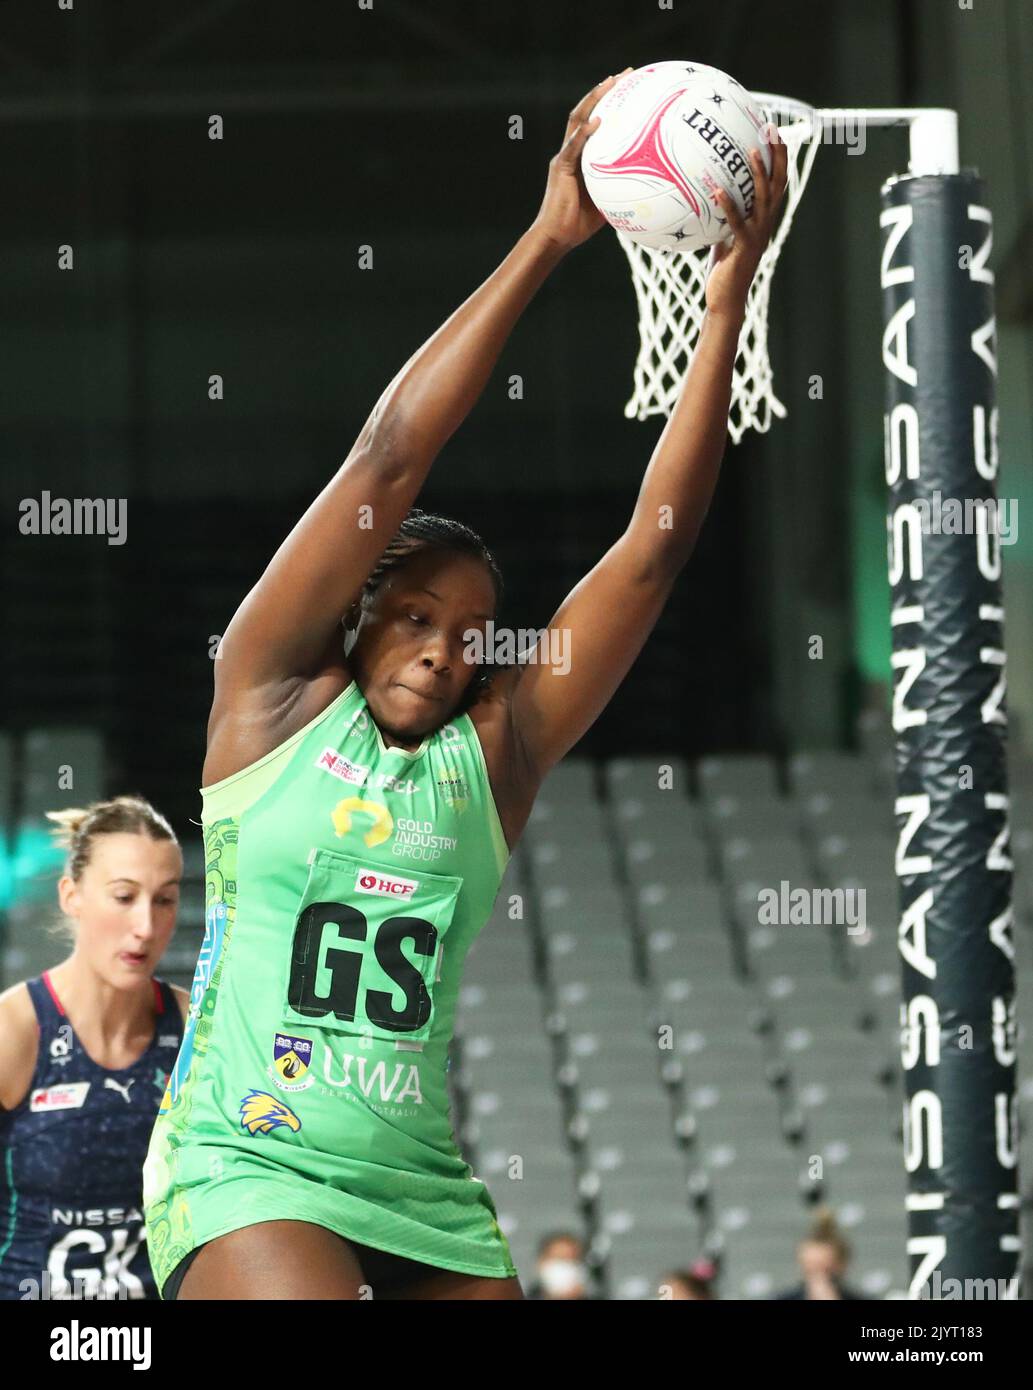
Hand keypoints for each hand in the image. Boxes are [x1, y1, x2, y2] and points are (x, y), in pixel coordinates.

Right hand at [530, 69, 631, 252]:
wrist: (557, 237)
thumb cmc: (580, 224)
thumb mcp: (609, 201)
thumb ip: (623, 188)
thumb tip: (651, 188)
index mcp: (582, 156)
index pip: (595, 121)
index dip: (611, 102)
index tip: (631, 86)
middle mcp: (571, 150)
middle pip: (587, 111)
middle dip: (605, 90)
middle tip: (627, 73)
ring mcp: (564, 157)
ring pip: (577, 120)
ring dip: (594, 99)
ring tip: (611, 83)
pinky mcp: (560, 168)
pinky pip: (573, 146)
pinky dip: (585, 132)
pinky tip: (598, 120)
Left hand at [704, 123, 788, 318]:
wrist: (726, 299)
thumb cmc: (723, 270)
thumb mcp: (723, 236)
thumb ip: (723, 217)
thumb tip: (708, 195)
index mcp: (764, 219)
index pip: (778, 182)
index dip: (779, 157)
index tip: (774, 132)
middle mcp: (765, 224)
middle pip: (778, 184)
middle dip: (777, 156)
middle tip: (771, 130)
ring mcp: (757, 235)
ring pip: (764, 199)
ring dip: (759, 175)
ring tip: (751, 152)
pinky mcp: (743, 247)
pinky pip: (736, 223)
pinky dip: (729, 206)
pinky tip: (717, 191)